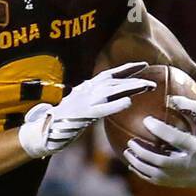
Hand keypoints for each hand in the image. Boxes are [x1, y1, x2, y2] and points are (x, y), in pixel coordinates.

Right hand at [18, 62, 154, 158]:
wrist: (43, 131)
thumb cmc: (61, 121)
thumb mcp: (79, 106)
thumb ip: (93, 101)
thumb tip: (108, 100)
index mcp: (86, 88)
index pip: (109, 74)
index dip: (127, 69)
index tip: (144, 64)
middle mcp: (86, 91)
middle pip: (114, 81)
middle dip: (135, 79)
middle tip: (153, 81)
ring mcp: (84, 102)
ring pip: (112, 91)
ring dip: (131, 87)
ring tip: (147, 87)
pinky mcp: (82, 115)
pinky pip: (102, 109)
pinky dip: (115, 104)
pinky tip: (129, 103)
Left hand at [123, 95, 195, 191]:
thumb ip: (191, 107)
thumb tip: (169, 98)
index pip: (176, 139)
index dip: (160, 129)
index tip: (146, 120)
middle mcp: (188, 165)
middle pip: (160, 161)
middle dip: (143, 152)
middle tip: (130, 140)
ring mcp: (180, 177)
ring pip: (153, 173)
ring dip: (138, 163)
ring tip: (127, 150)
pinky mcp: (174, 183)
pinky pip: (153, 179)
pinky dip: (140, 172)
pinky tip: (132, 162)